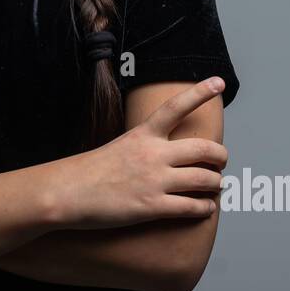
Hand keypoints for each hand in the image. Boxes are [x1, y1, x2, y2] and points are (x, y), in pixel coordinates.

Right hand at [55, 78, 228, 229]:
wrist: (68, 192)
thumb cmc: (90, 171)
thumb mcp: (121, 145)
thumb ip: (146, 146)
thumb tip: (168, 154)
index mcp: (143, 135)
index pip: (176, 107)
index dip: (200, 93)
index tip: (218, 82)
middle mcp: (153, 154)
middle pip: (203, 149)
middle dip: (221, 156)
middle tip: (222, 161)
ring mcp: (154, 181)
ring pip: (204, 180)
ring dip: (216, 184)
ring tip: (216, 186)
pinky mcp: (152, 206)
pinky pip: (191, 207)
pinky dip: (205, 208)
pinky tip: (205, 208)